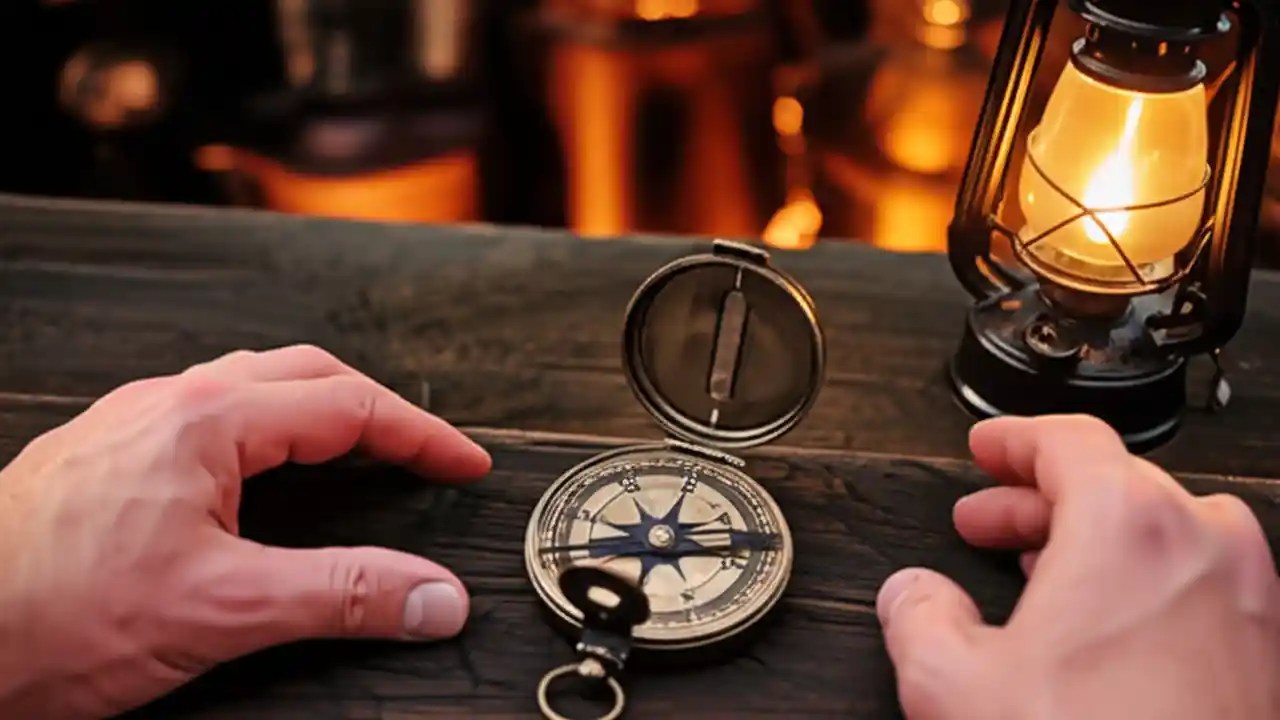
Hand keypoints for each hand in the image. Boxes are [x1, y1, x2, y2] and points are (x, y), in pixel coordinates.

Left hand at [0, 345, 491, 718]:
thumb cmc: (46, 615)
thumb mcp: (222, 611)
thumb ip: (342, 596)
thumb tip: (431, 597)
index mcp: (206, 421)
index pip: (348, 406)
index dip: (421, 435)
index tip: (463, 463)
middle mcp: (167, 405)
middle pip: (306, 376)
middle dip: (378, 410)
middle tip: (422, 452)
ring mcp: (131, 425)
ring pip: (251, 387)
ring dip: (318, 410)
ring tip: (355, 450)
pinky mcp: (106, 456)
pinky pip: (208, 413)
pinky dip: (266, 430)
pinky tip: (259, 473)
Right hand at [876, 415, 1279, 719]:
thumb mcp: (953, 685)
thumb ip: (917, 617)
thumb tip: (912, 597)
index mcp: (1129, 524)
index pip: (1069, 442)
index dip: (1014, 441)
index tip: (987, 450)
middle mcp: (1202, 546)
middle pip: (1113, 484)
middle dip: (1037, 501)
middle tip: (985, 520)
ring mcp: (1245, 598)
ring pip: (1160, 531)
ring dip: (1090, 540)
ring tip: (1037, 570)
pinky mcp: (1263, 651)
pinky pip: (1194, 582)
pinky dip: (1139, 581)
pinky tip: (1095, 631)